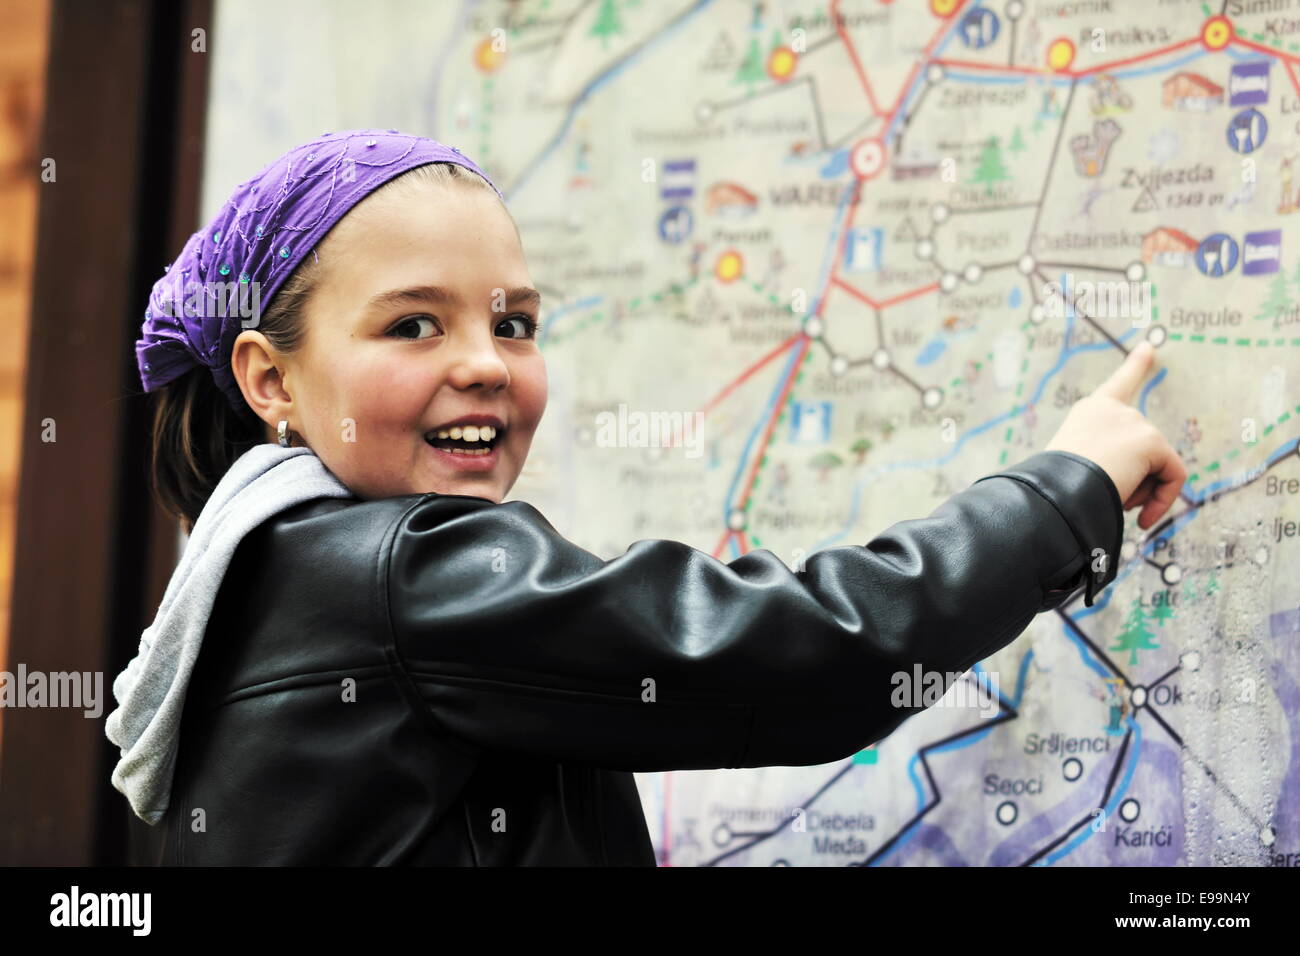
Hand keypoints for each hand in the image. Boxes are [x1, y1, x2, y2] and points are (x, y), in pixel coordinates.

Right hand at [1044, 341, 1187, 529]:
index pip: (1118, 384)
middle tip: (1114, 502)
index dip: (1136, 365)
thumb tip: (1134, 485)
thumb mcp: (1077, 468)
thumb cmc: (1057, 489)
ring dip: (1141, 491)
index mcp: (1089, 412)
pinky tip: (1143, 518)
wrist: (1057, 493)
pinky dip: (1163, 500)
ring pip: (1156, 465)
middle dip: (1137, 480)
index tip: (1149, 347)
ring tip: (1114, 501)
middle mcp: (1112, 409)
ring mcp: (1133, 421)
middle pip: (1145, 448)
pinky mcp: (1151, 440)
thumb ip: (1107, 462)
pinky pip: (1174, 475)